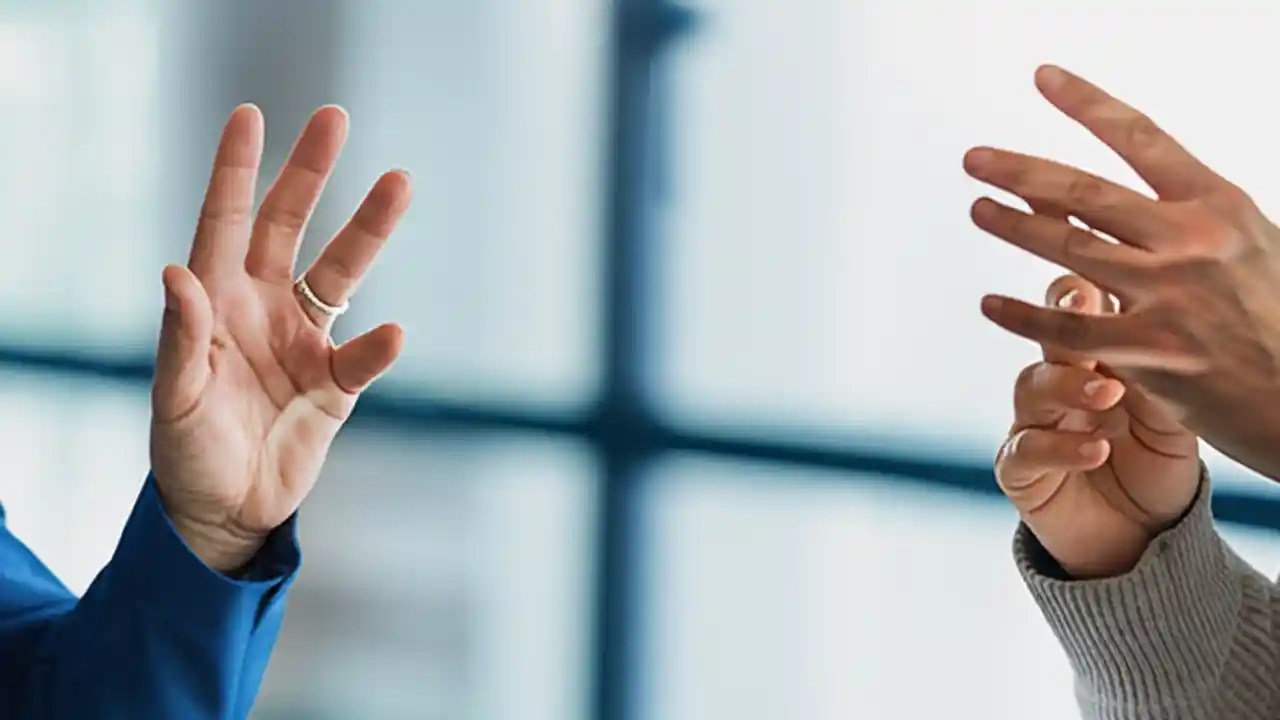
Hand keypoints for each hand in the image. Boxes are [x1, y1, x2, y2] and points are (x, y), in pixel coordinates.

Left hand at [150, 105, 410, 571]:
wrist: (227, 508)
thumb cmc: (186, 450)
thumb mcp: (174, 395)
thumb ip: (180, 337)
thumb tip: (176, 273)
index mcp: (215, 301)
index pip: (226, 223)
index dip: (236, 170)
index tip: (250, 117)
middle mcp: (262, 306)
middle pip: (289, 226)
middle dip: (310, 173)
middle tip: (334, 117)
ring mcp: (304, 340)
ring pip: (342, 271)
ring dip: (368, 230)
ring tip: (399, 183)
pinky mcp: (337, 382)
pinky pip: (364, 356)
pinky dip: (378, 347)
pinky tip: (392, 335)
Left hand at [965, 64, 1279, 481]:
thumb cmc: (1275, 320)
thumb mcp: (1248, 245)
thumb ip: (1187, 220)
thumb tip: (1117, 196)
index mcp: (1217, 205)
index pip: (1141, 139)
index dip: (1086, 104)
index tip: (1042, 78)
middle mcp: (1192, 241)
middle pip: (1086, 193)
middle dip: (1022, 171)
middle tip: (974, 158)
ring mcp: (1171, 297)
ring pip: (1069, 252)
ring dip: (1014, 226)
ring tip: (977, 209)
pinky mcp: (1152, 354)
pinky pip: (1068, 330)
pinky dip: (1022, 315)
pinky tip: (989, 304)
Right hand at [996, 276, 1199, 578]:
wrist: (1144, 538)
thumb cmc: (1159, 462)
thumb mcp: (1176, 407)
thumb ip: (1163, 361)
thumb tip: (1174, 301)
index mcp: (1094, 356)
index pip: (1081, 307)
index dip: (1084, 286)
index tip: (1099, 265)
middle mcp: (1057, 381)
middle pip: (1047, 333)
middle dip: (1059, 315)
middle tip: (1083, 304)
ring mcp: (1033, 422)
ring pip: (1030, 386)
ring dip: (1067, 385)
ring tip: (1107, 393)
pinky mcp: (1020, 470)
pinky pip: (1026, 449)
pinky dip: (1061, 447)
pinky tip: (1097, 449)